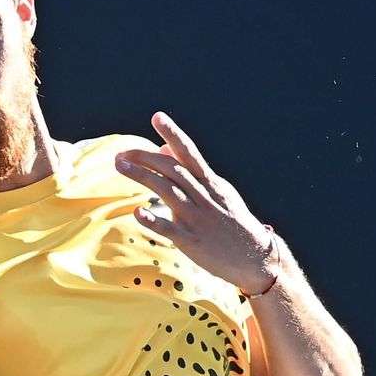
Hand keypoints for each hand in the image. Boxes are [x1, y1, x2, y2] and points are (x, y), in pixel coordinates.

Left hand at [114, 112, 276, 294]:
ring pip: (169, 191)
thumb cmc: (231, 223)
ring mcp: (198, 218)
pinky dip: (154, 220)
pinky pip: (170, 229)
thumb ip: (190, 172)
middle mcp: (204, 196)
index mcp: (210, 183)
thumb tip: (164, 149)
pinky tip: (138, 212)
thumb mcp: (217, 192)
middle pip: (173, 170)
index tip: (157, 117)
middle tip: (120, 154)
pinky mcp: (192, 242)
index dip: (173, 134)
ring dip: (143, 176)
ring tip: (120, 166)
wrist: (256, 259)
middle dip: (145, 158)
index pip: (189, 153)